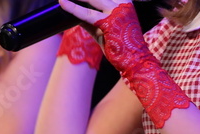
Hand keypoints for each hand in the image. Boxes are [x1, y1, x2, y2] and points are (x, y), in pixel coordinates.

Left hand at [58, 0, 189, 127]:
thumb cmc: (122, 48)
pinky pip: (86, 14)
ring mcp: (117, 11)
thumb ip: (90, 20)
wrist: (136, 62)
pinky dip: (73, 8)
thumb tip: (73, 13)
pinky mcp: (109, 22)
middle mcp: (122, 4)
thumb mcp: (104, 30)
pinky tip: (63, 2)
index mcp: (125, 3)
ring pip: (92, 0)